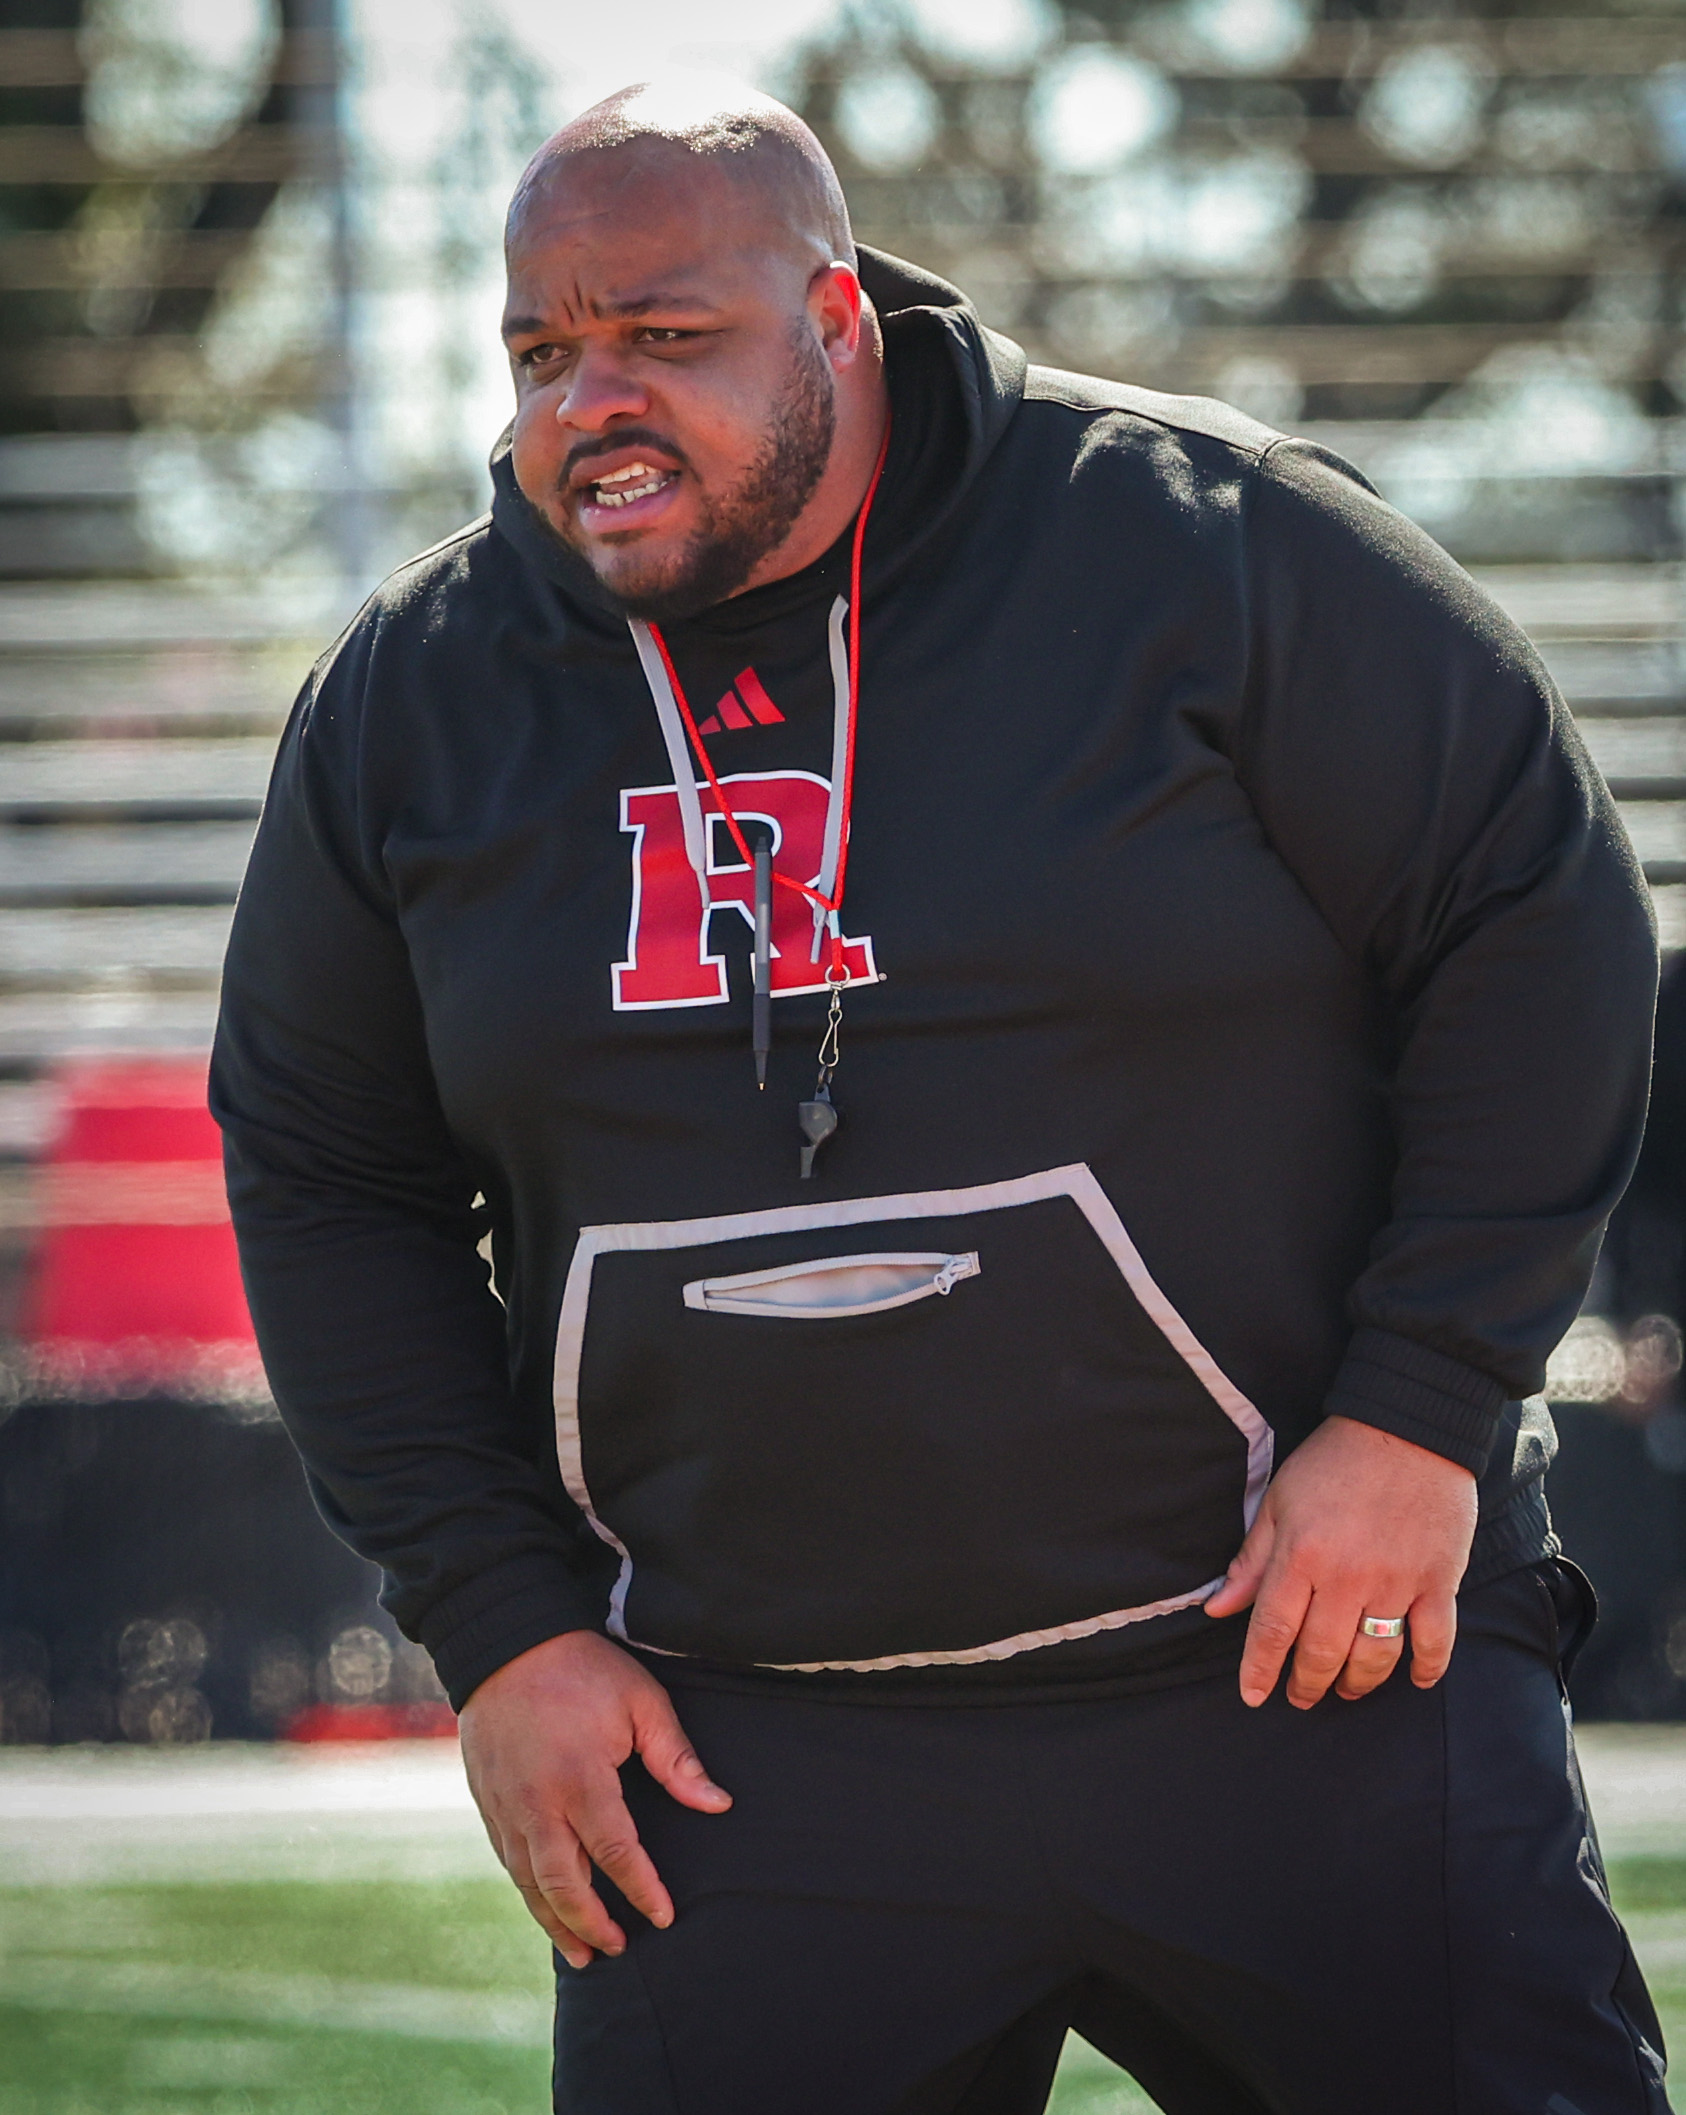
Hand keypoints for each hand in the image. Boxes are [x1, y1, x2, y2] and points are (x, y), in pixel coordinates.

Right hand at [457, 1630, 730, 1968]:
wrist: (506, 1641)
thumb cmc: (583, 1669)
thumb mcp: (640, 1700)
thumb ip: (676, 1757)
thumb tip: (717, 1804)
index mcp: (580, 1777)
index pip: (616, 1852)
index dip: (642, 1890)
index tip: (664, 1916)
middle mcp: (537, 1802)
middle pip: (563, 1884)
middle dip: (592, 1923)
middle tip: (618, 1948)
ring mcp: (505, 1805)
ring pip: (528, 1882)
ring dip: (554, 1922)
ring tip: (581, 1953)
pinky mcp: (487, 1800)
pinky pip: (507, 1860)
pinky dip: (527, 1892)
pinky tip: (545, 1907)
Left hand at [1204, 1414, 1476, 1710]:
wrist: (1408, 1426)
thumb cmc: (1335, 1460)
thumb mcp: (1280, 1501)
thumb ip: (1252, 1560)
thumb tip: (1218, 1609)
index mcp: (1301, 1555)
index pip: (1273, 1630)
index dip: (1259, 1669)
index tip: (1253, 1696)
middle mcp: (1347, 1576)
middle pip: (1322, 1652)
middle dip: (1307, 1684)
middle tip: (1300, 1697)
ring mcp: (1397, 1582)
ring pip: (1375, 1657)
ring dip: (1357, 1683)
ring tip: (1346, 1690)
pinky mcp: (1438, 1580)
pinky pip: (1435, 1641)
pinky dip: (1426, 1668)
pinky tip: (1415, 1680)